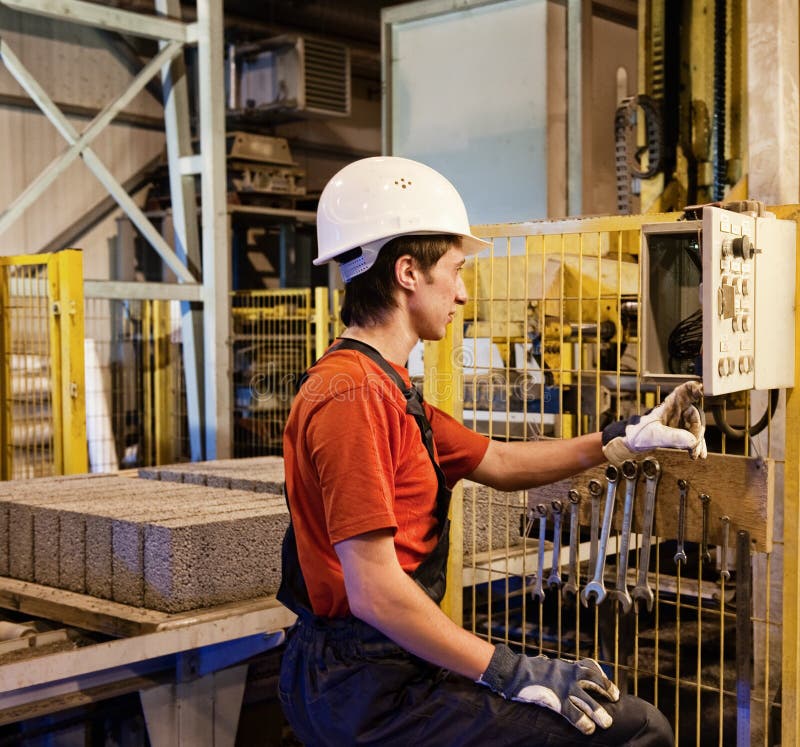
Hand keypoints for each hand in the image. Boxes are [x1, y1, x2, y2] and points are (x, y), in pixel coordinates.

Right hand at [477, 643, 619, 734]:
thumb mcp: (548, 665)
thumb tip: (564, 675)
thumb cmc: (528, 669)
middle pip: (594, 682)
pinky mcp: (556, 701)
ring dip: (598, 712)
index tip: (607, 684)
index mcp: (566, 665)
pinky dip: (583, 722)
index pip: (590, 666)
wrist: (512, 671)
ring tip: (606, 723)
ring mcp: (563, 688)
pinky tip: (588, 729)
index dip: (601, 675)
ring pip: (587, 700)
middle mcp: (568, 674)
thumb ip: (559, 670)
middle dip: (607, 690)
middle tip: (615, 698)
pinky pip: (574, 713)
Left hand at [602, 381, 706, 465]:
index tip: (700, 390)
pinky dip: (696, 445)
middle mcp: (677, 410)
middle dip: (697, 431)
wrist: (631, 443)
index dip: (693, 389)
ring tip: (695, 454)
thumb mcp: (653, 435)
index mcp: (669, 405)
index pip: (684, 392)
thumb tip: (692, 441)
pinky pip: (693, 437)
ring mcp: (679, 421)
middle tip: (694, 446)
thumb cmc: (638, 434)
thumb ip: (672, 437)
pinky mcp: (680, 431)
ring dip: (698, 441)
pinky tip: (699, 455)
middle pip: (695, 415)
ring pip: (696, 427)